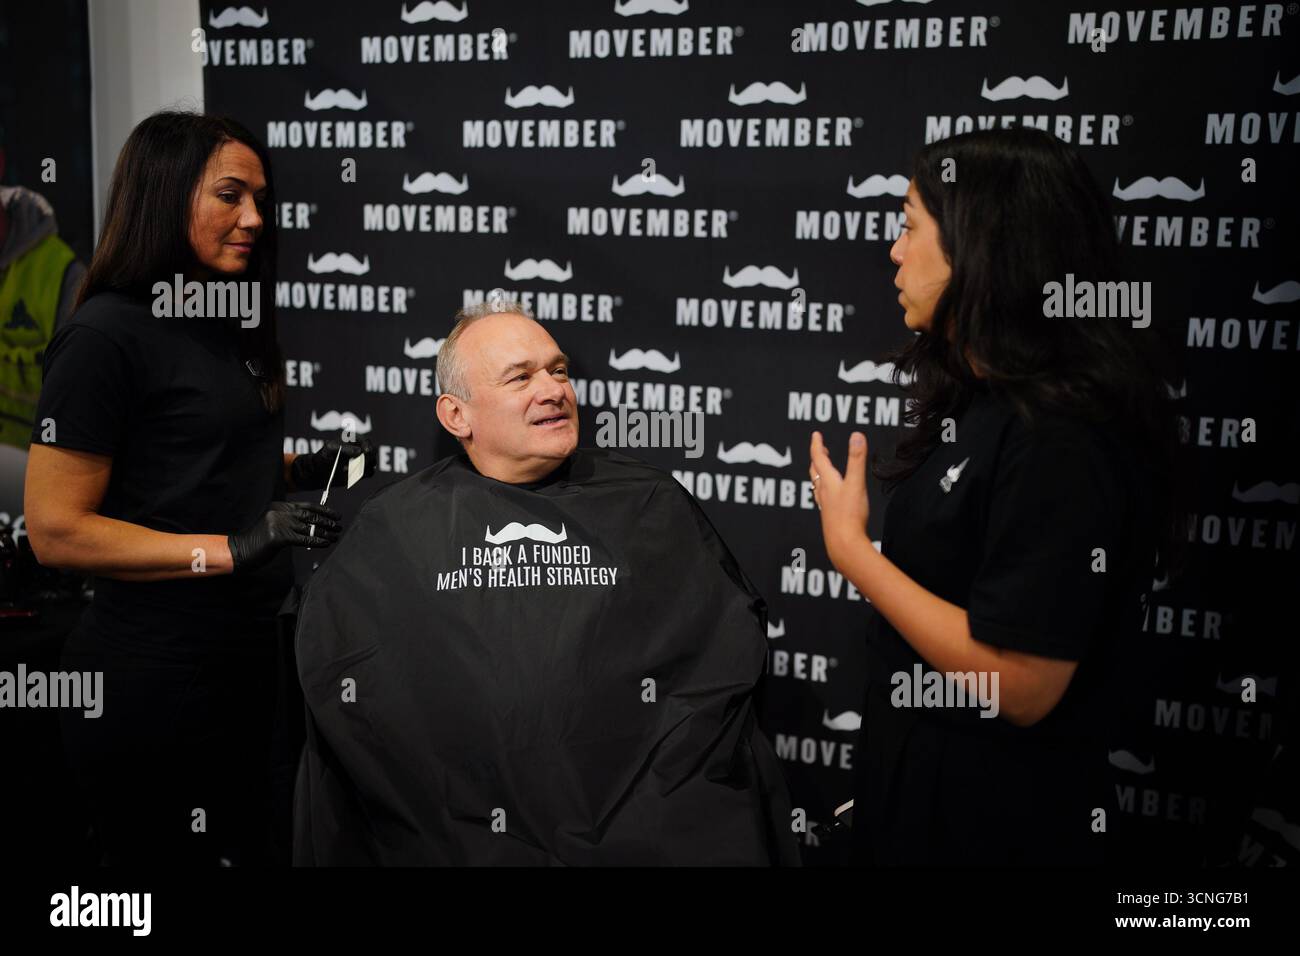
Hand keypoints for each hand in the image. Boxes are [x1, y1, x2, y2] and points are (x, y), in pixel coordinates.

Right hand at [228, 502, 341, 572]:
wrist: (239, 550)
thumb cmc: (259, 540)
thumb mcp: (274, 524)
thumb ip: (290, 521)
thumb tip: (313, 524)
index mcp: (279, 507)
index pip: (306, 506)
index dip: (323, 510)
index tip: (335, 515)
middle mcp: (279, 512)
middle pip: (309, 515)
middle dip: (326, 521)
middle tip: (338, 526)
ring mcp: (278, 523)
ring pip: (308, 527)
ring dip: (325, 532)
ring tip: (335, 535)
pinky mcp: (278, 537)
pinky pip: (303, 539)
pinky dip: (317, 541)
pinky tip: (326, 543)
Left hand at [290, 439, 377, 490]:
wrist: (319, 472)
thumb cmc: (324, 456)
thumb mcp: (330, 449)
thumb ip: (344, 448)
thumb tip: (358, 451)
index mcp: (354, 439)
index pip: (366, 442)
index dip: (367, 446)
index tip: (365, 451)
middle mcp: (361, 448)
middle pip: (372, 452)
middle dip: (364, 460)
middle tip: (351, 466)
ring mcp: (363, 460)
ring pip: (372, 463)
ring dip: (360, 468)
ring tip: (344, 470)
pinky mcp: (363, 470)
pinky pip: (370, 473)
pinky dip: (361, 474)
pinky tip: (349, 475)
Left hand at [809, 430, 871, 563]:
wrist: (844, 543)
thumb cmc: (850, 515)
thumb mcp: (856, 482)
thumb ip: (857, 459)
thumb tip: (856, 436)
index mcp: (828, 481)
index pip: (818, 458)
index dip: (817, 445)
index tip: (816, 434)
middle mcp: (824, 492)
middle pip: (816, 471)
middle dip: (817, 457)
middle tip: (820, 448)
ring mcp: (826, 505)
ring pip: (818, 484)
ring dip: (819, 473)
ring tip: (822, 469)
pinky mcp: (830, 516)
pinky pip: (824, 498)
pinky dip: (824, 490)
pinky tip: (830, 496)